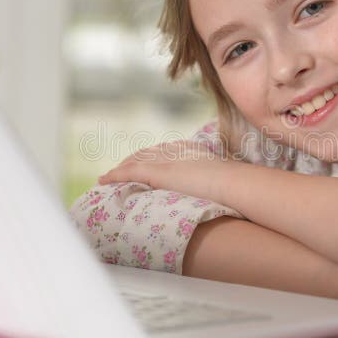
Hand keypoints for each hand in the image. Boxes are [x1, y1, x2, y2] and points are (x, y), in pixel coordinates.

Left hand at [98, 140, 235, 201]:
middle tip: (119, 171)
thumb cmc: (234, 185)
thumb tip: (223, 188)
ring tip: (107, 178)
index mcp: (190, 148)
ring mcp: (165, 160)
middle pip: (145, 153)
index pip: (162, 150)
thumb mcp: (223, 177)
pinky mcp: (156, 171)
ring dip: (119, 170)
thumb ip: (215, 178)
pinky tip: (103, 181)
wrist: (232, 183)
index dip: (149, 157)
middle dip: (130, 162)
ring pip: (133, 162)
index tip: (141, 163)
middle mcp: (174, 149)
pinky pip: (128, 173)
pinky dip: (114, 176)